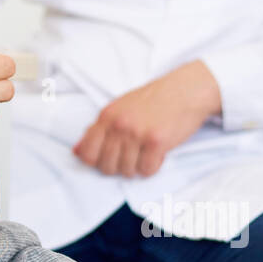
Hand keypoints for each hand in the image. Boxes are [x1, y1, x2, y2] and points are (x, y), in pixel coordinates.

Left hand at [72, 60, 221, 177]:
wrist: (185, 90)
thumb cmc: (154, 100)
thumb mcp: (120, 108)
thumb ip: (98, 129)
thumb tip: (77, 151)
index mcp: (106, 116)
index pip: (87, 152)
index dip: (96, 162)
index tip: (107, 160)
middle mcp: (119, 125)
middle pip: (106, 166)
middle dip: (118, 167)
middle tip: (131, 156)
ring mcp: (137, 133)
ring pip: (127, 171)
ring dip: (137, 167)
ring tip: (145, 152)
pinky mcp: (156, 142)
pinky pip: (147, 170)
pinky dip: (153, 167)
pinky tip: (157, 154)